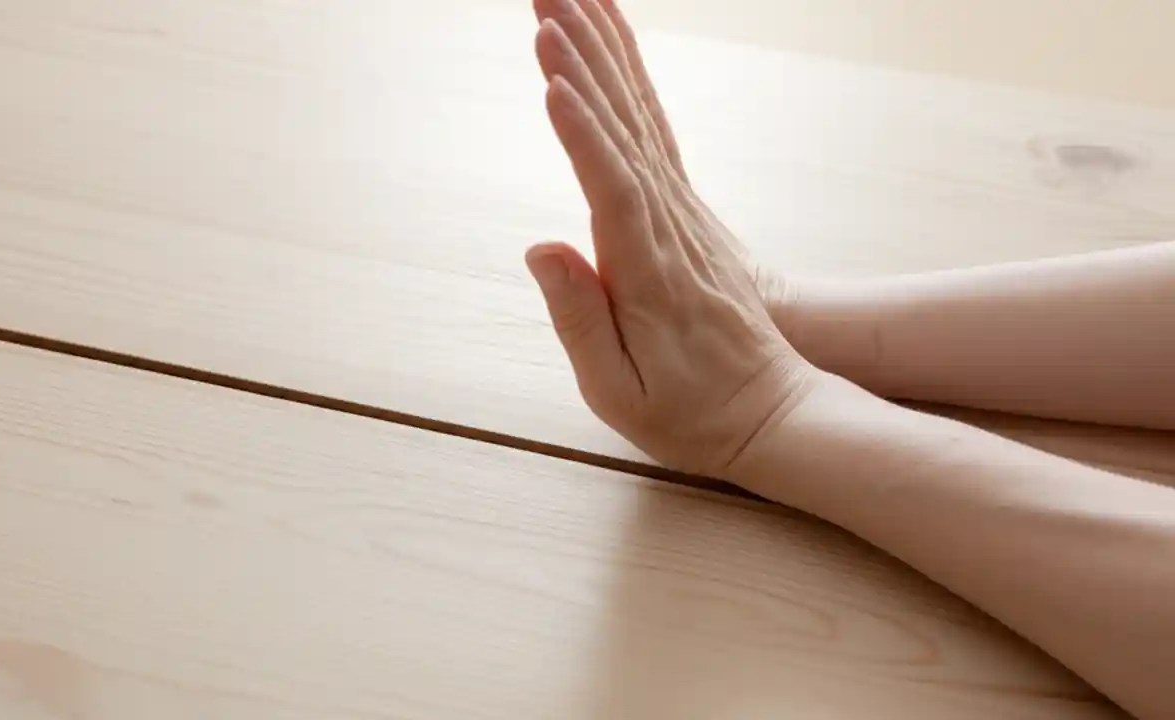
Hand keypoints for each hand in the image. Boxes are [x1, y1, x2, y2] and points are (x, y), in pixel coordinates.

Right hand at [525, 0, 819, 476]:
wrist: (769, 410)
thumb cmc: (687, 413)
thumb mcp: (619, 393)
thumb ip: (580, 317)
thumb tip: (542, 245)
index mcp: (650, 274)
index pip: (614, 189)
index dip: (583, 133)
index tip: (553, 76)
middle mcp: (672, 230)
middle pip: (628, 131)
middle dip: (584, 59)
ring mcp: (683, 214)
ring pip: (643, 118)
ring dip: (606, 53)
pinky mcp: (684, 210)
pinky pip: (655, 132)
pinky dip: (632, 83)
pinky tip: (611, 47)